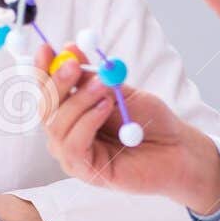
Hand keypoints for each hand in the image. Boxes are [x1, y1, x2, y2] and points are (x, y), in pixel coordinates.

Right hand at [35, 44, 219, 215]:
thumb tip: (70, 49)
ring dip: (79, 100)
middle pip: (46, 108)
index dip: (42, 69)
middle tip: (74, 64)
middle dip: (58, 83)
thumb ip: (93, 77)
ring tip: (104, 86)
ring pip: (57, 126)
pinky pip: (74, 146)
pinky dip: (86, 122)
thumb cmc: (150, 121)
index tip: (46, 48)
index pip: (46, 90)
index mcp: (71, 112)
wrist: (177, 149)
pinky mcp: (86, 172)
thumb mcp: (119, 91)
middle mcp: (66, 134)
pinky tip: (105, 107)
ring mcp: (73, 155)